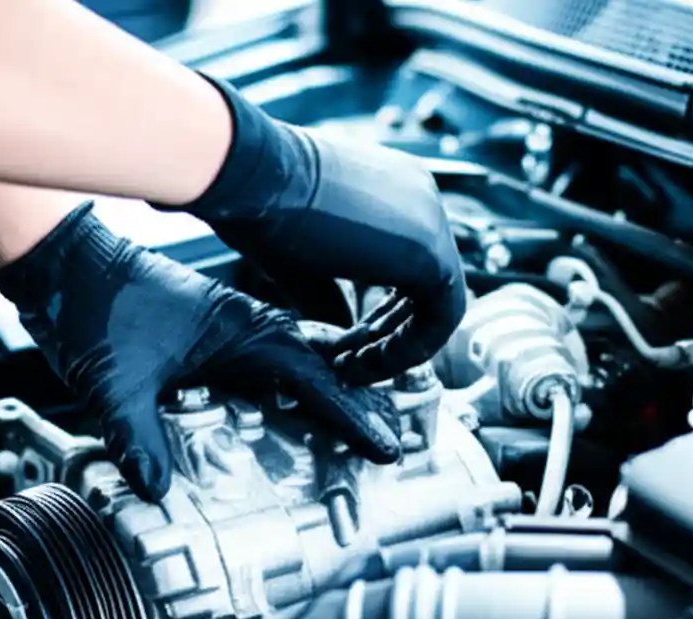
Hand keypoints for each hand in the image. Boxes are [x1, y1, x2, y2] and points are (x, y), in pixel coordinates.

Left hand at [0, 203, 401, 500]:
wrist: (62, 263)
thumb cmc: (91, 306)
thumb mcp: (114, 385)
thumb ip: (137, 438)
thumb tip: (156, 491)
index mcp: (241, 328)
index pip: (314, 378)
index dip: (352, 415)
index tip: (386, 444)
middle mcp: (246, 323)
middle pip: (319, 369)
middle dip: (353, 405)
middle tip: (384, 441)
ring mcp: (230, 326)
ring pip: (295, 364)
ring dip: (324, 395)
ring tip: (351, 429)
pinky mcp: (211, 332)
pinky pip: (265, 364)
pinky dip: (287, 387)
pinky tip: (286, 411)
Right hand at [167, 75, 466, 384]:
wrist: (252, 176)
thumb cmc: (259, 204)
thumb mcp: (301, 258)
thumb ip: (329, 296)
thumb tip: (343, 335)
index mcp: (394, 189)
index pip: (407, 265)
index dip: (380, 314)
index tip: (346, 342)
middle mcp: (421, 199)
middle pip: (426, 286)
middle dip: (389, 334)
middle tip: (350, 363)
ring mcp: (432, 222)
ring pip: (439, 305)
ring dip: (398, 348)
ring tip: (353, 369)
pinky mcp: (430, 253)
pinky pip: (440, 317)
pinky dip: (407, 349)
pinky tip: (366, 364)